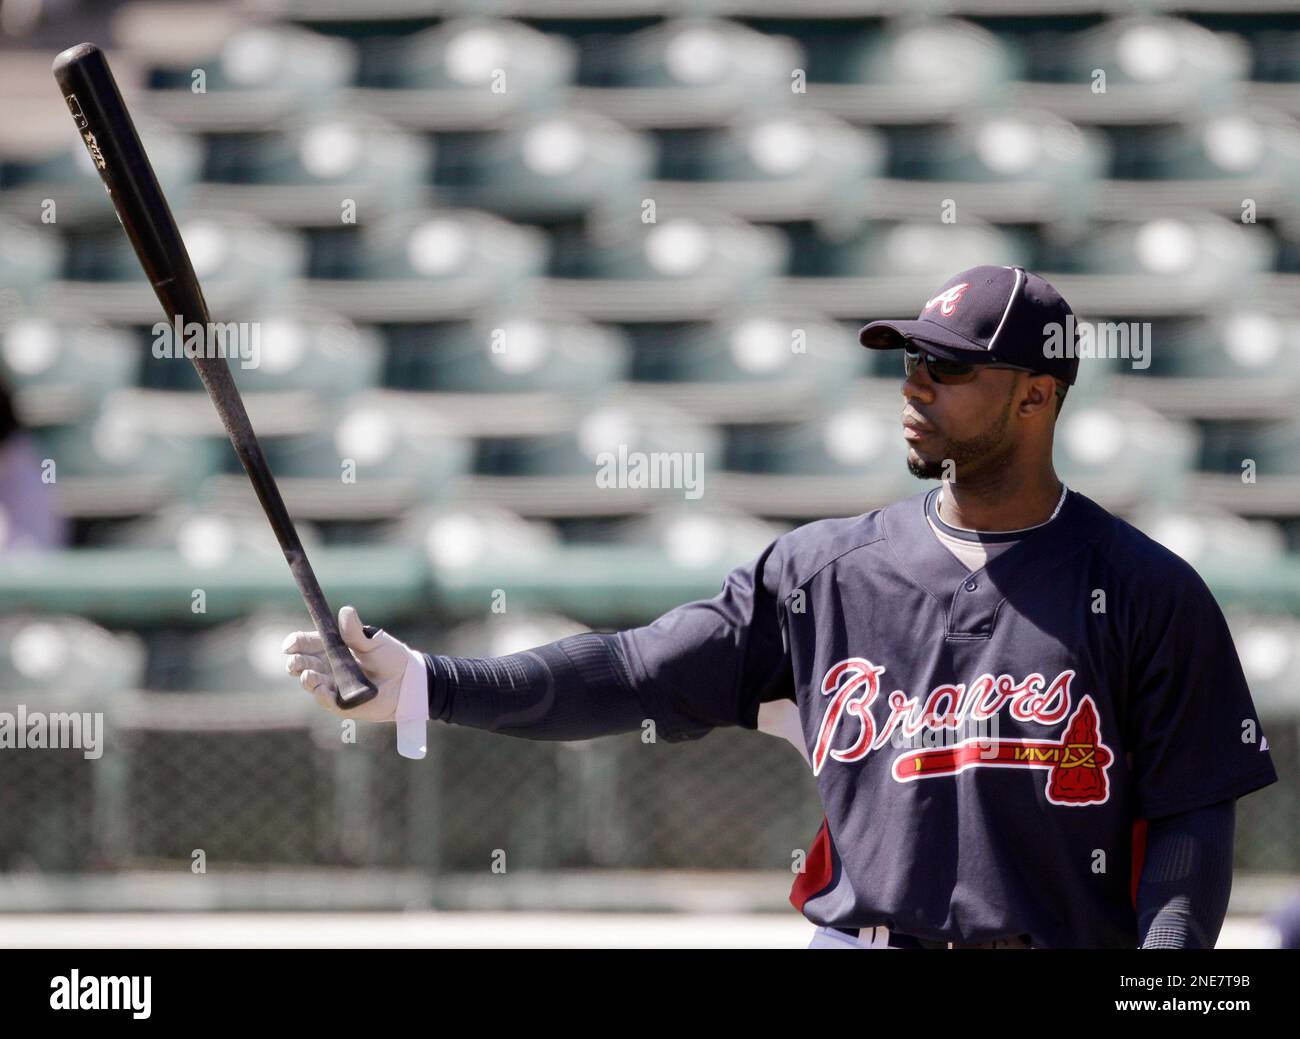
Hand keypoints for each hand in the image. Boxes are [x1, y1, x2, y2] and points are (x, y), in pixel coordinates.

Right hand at [282, 606, 427, 756]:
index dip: (295, 643)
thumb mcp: (373, 642)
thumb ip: (355, 631)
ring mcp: (332, 685)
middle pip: (301, 663)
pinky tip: (320, 690)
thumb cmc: (390, 657)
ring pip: (309, 682)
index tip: (290, 644)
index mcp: (331, 646)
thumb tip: (346, 610)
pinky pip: (325, 700)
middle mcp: (328, 666)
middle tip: (295, 661)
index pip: (305, 643)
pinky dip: (321, 695)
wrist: (408, 681)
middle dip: (294, 662)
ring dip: (306, 679)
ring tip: (309, 676)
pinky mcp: (340, 702)